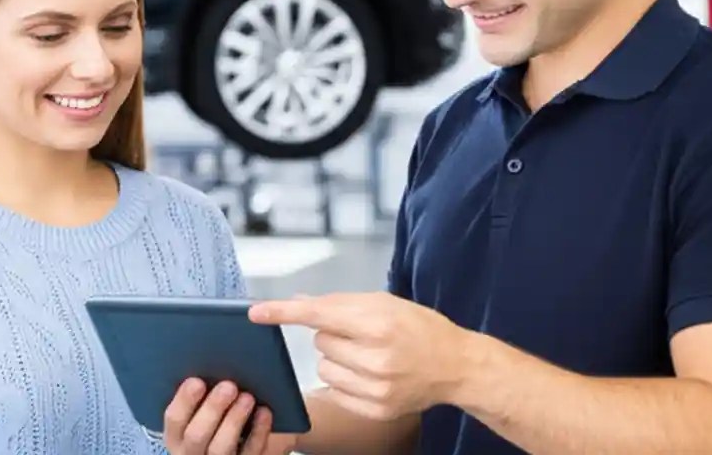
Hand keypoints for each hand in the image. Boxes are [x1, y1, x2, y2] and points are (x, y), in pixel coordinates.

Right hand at [163, 378, 297, 454]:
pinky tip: (264, 412)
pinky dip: (258, 432)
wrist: (238, 443)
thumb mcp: (199, 410)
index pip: (174, 420)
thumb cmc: (215, 418)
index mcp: (177, 435)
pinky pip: (250, 452)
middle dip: (212, 409)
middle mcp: (192, 452)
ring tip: (247, 397)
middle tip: (229, 386)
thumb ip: (200, 394)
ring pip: (220, 448)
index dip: (184, 401)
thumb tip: (210, 361)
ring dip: (234, 420)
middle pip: (196, 436)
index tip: (197, 381)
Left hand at [250, 291, 472, 421]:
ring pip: (323, 368)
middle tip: (362, 334)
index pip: (319, 315)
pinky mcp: (376, 409)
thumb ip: (341, 303)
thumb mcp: (385, 303)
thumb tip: (299, 302)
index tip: (255, 312)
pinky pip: (335, 391)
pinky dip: (345, 380)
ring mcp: (376, 387)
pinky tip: (370, 374)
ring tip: (367, 355)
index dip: (283, 312)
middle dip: (333, 335)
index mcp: (378, 322)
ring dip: (336, 359)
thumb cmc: (420, 328)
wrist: (456, 365)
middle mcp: (376, 357)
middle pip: (319, 342)